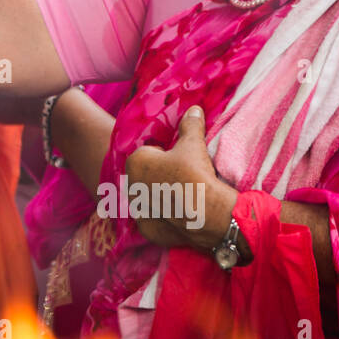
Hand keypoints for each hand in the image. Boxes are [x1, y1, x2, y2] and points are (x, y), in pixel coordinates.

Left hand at [123, 106, 235, 248]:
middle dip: (160, 176)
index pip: (149, 154)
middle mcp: (130, 186)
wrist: (208, 212)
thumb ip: (190, 124)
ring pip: (148, 199)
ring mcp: (138, 210)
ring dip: (160, 197)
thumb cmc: (196, 174)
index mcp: (135, 162)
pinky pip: (154, 221)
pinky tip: (180, 216)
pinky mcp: (147, 230)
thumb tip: (194, 109)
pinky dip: (164, 220)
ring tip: (183, 197)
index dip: (166, 157)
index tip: (181, 162)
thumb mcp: (193, 144)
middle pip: (146, 176)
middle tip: (183, 179)